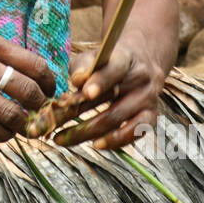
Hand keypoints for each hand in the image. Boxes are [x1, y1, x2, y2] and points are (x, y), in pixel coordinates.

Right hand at [0, 9, 55, 141]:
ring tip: (23, 123)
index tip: (49, 89)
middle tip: (38, 108)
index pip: (34, 65)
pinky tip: (5, 131)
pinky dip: (2, 133)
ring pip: (9, 113)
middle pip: (27, 91)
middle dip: (40, 104)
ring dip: (23, 123)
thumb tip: (27, 68)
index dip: (49, 81)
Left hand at [56, 36, 165, 150]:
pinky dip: (115, 141)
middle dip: (77, 114)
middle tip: (52, 124)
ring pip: (116, 119)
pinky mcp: (151, 117)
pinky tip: (96, 145)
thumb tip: (77, 80)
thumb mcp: (94, 57)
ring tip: (62, 139)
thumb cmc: (108, 64)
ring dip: (86, 132)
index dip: (100, 81)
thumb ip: (82, 66)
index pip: (114, 69)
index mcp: (125, 58)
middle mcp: (140, 79)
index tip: (85, 93)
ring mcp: (147, 99)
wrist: (141, 66)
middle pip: (109, 100)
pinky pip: (134, 133)